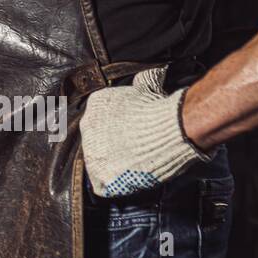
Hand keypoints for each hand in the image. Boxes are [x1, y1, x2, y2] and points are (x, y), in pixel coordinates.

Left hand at [80, 66, 212, 197]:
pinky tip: (127, 182)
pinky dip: (113, 186)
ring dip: (113, 168)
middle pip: (95, 143)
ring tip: (132, 168)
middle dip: (111, 149)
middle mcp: (86, 126)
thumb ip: (139, 84)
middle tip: (132, 154)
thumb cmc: (161, 107)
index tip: (128, 137)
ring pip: (97, 163)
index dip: (114, 133)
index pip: (98, 123)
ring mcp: (91, 151)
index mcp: (94, 105)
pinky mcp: (100, 173)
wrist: (171, 128)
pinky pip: (102, 185)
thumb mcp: (146, 85)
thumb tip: (155, 71)